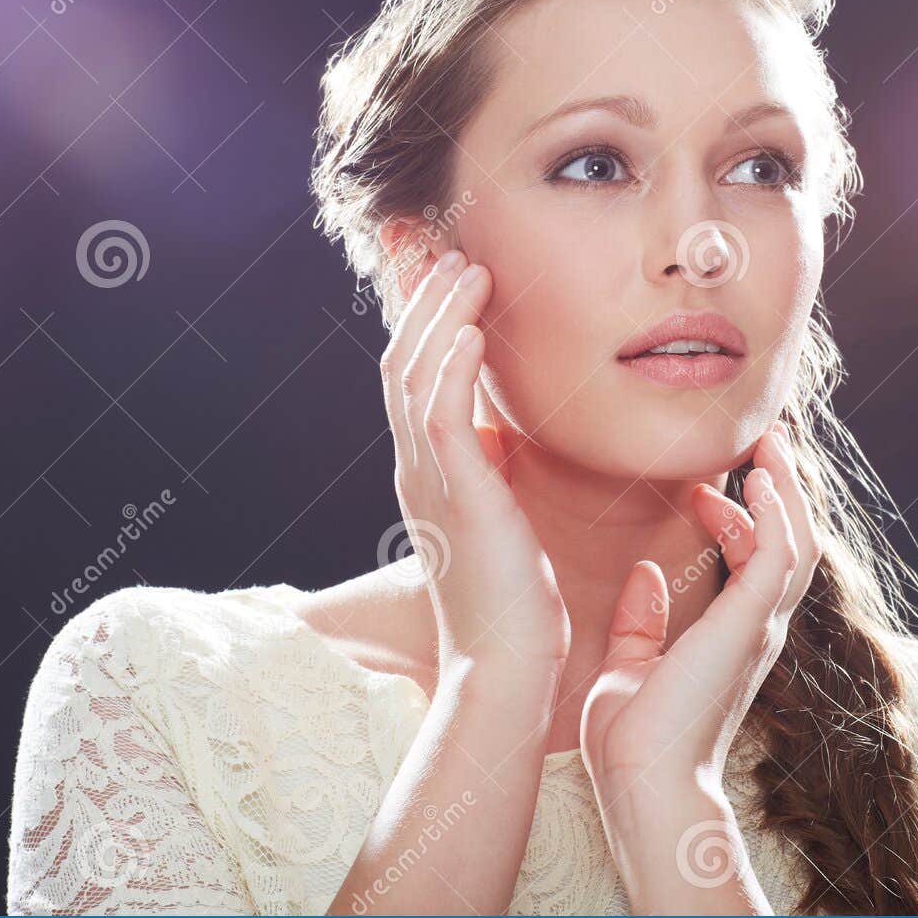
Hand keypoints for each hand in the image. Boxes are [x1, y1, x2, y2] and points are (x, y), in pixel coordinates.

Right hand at [381, 248, 571, 677]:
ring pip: (413, 375)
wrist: (508, 667)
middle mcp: (416, 471)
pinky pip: (439, 410)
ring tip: (468, 267)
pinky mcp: (455, 494)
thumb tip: (498, 439)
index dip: (425, 325)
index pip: (413, 382)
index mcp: (427, 477)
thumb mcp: (499, 522)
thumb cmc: (516, 604)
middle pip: (401, 364)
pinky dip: (451, 360)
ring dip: (439, 316)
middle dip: (422, 303)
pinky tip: (474, 323)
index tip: (447, 276)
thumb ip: (489, 476)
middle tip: (447, 250)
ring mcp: (428, 481)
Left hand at [579, 421, 817, 795]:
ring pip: (795, 541)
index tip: (703, 487)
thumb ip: (641, 622)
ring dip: (784, 487)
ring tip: (770, 439)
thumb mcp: (629, 665)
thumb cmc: (633, 742)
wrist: (642, 784)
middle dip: (781, 487)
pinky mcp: (748, 625)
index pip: (754, 562)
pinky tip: (759, 478)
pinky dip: (775, 514)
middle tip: (765, 437)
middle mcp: (756, 628)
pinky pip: (777, 556)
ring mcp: (759, 627)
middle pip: (790, 541)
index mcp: (732, 637)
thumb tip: (646, 575)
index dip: (737, 518)